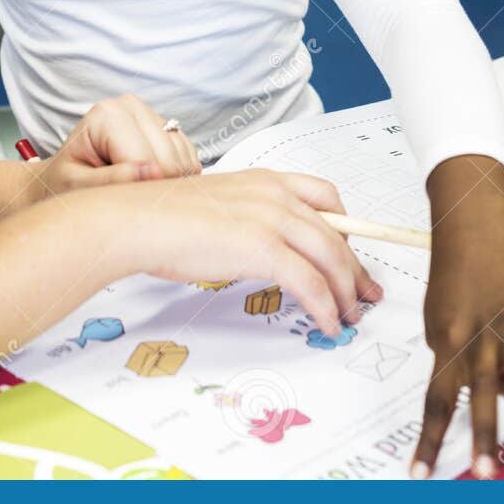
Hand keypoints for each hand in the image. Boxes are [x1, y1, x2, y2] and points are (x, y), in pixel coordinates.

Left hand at [34, 95, 201, 195]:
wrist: (64, 178)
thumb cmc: (64, 184)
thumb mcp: (75, 187)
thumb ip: (110, 180)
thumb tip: (151, 173)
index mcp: (107, 114)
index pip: (144, 159)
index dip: (136, 190)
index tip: (113, 200)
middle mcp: (132, 106)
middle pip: (168, 160)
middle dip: (152, 188)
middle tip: (122, 197)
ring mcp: (152, 115)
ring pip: (183, 162)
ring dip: (165, 185)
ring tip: (131, 188)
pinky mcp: (167, 131)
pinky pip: (190, 162)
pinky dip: (176, 180)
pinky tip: (148, 184)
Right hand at [93, 169, 381, 336]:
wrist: (137, 221)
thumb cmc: (163, 218)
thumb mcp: (218, 206)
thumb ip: (248, 218)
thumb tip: (265, 250)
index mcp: (265, 180)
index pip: (327, 197)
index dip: (347, 229)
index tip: (353, 256)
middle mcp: (276, 194)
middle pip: (337, 233)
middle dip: (356, 270)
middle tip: (366, 294)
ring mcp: (271, 218)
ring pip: (331, 258)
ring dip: (346, 293)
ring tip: (349, 317)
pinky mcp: (263, 248)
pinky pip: (310, 283)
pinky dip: (326, 307)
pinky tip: (326, 323)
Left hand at [413, 156, 503, 479]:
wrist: (474, 230)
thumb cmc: (451, 279)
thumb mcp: (438, 321)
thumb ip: (453, 363)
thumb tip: (480, 401)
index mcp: (446, 341)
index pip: (435, 399)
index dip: (428, 439)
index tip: (420, 474)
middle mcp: (477, 339)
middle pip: (477, 395)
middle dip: (481, 436)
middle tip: (483, 473)